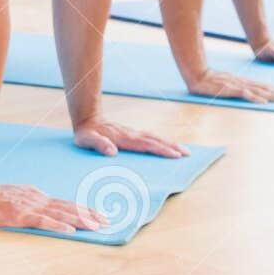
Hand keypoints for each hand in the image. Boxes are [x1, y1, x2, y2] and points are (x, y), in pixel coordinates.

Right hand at [0, 177, 104, 234]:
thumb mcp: (17, 197)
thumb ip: (30, 203)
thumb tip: (42, 210)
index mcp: (38, 197)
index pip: (65, 204)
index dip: (84, 209)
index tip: (99, 215)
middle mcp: (39, 201)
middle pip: (68, 208)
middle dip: (89, 215)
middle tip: (107, 221)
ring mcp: (31, 207)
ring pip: (61, 215)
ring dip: (80, 221)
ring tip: (96, 226)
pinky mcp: (21, 216)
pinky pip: (43, 221)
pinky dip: (58, 226)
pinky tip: (70, 230)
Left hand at [73, 117, 189, 158]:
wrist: (87, 119)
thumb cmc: (86, 134)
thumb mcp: (86, 140)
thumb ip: (98, 144)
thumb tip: (112, 152)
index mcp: (124, 138)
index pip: (146, 144)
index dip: (160, 149)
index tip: (174, 155)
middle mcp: (132, 135)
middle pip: (155, 140)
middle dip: (172, 147)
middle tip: (187, 154)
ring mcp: (134, 133)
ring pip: (156, 137)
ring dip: (170, 143)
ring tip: (185, 151)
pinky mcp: (133, 134)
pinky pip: (152, 138)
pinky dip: (163, 141)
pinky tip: (170, 146)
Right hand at [186, 68, 273, 103]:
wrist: (197, 76)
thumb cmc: (211, 81)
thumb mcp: (228, 84)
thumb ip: (239, 88)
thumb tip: (249, 94)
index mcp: (244, 82)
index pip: (264, 86)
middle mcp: (244, 83)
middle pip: (265, 89)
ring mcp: (237, 86)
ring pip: (258, 91)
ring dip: (272, 96)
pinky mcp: (229, 89)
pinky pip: (244, 94)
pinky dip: (255, 98)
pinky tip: (263, 101)